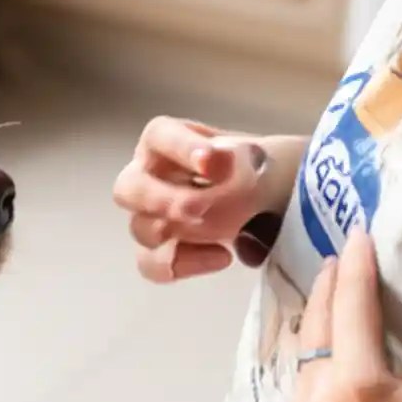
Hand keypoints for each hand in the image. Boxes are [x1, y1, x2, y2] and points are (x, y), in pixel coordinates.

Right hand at [112, 117, 303, 281]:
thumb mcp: (254, 159)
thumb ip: (234, 161)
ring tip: (220, 234)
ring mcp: (151, 215)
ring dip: (174, 233)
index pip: (160, 137)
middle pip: (128, 189)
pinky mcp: (161, 250)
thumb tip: (215, 164)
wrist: (273, 200)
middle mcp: (149, 176)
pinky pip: (153, 264)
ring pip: (140, 229)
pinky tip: (223, 256)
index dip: (181, 149)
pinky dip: (185, 264)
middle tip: (196, 208)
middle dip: (160, 199)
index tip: (211, 162)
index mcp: (166, 141)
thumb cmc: (254, 169)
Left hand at [289, 229, 401, 401]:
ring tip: (328, 303)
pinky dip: (313, 373)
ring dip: (314, 333)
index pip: (348, 308)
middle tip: (337, 260)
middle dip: (324, 292)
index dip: (354, 268)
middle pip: (313, 335)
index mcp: (355, 387)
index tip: (357, 236)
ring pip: (302, 370)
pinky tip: (325, 360)